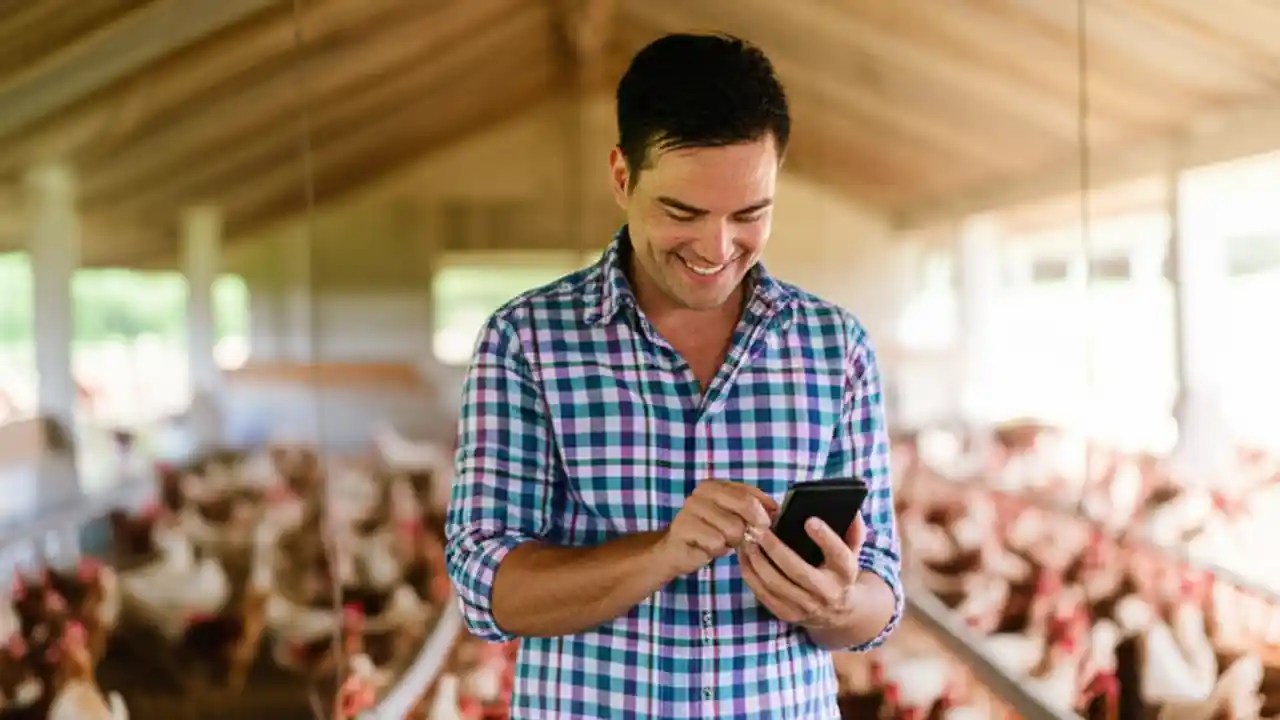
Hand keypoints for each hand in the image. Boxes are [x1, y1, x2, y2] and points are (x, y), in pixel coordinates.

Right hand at [658, 480, 776, 576]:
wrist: (676, 551)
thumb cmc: (710, 534)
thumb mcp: (735, 519)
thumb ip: (754, 510)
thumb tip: (776, 510)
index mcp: (716, 485)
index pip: (751, 493)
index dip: (764, 511)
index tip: (766, 524)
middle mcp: (702, 491)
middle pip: (746, 505)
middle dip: (751, 527)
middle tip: (743, 538)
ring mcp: (690, 508)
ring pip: (733, 528)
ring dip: (731, 542)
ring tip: (720, 542)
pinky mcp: (682, 527)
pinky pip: (716, 542)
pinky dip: (716, 550)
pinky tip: (707, 548)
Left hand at [739, 513, 866, 628]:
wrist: (839, 612)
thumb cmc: (839, 572)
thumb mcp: (852, 551)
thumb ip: (853, 530)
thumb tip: (850, 510)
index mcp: (846, 573)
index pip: (839, 555)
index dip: (825, 538)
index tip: (809, 520)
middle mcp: (828, 593)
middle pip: (799, 571)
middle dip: (776, 549)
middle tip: (759, 529)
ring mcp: (807, 607)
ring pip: (776, 584)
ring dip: (757, 560)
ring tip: (747, 539)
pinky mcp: (788, 614)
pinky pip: (763, 594)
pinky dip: (750, 573)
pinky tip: (744, 555)